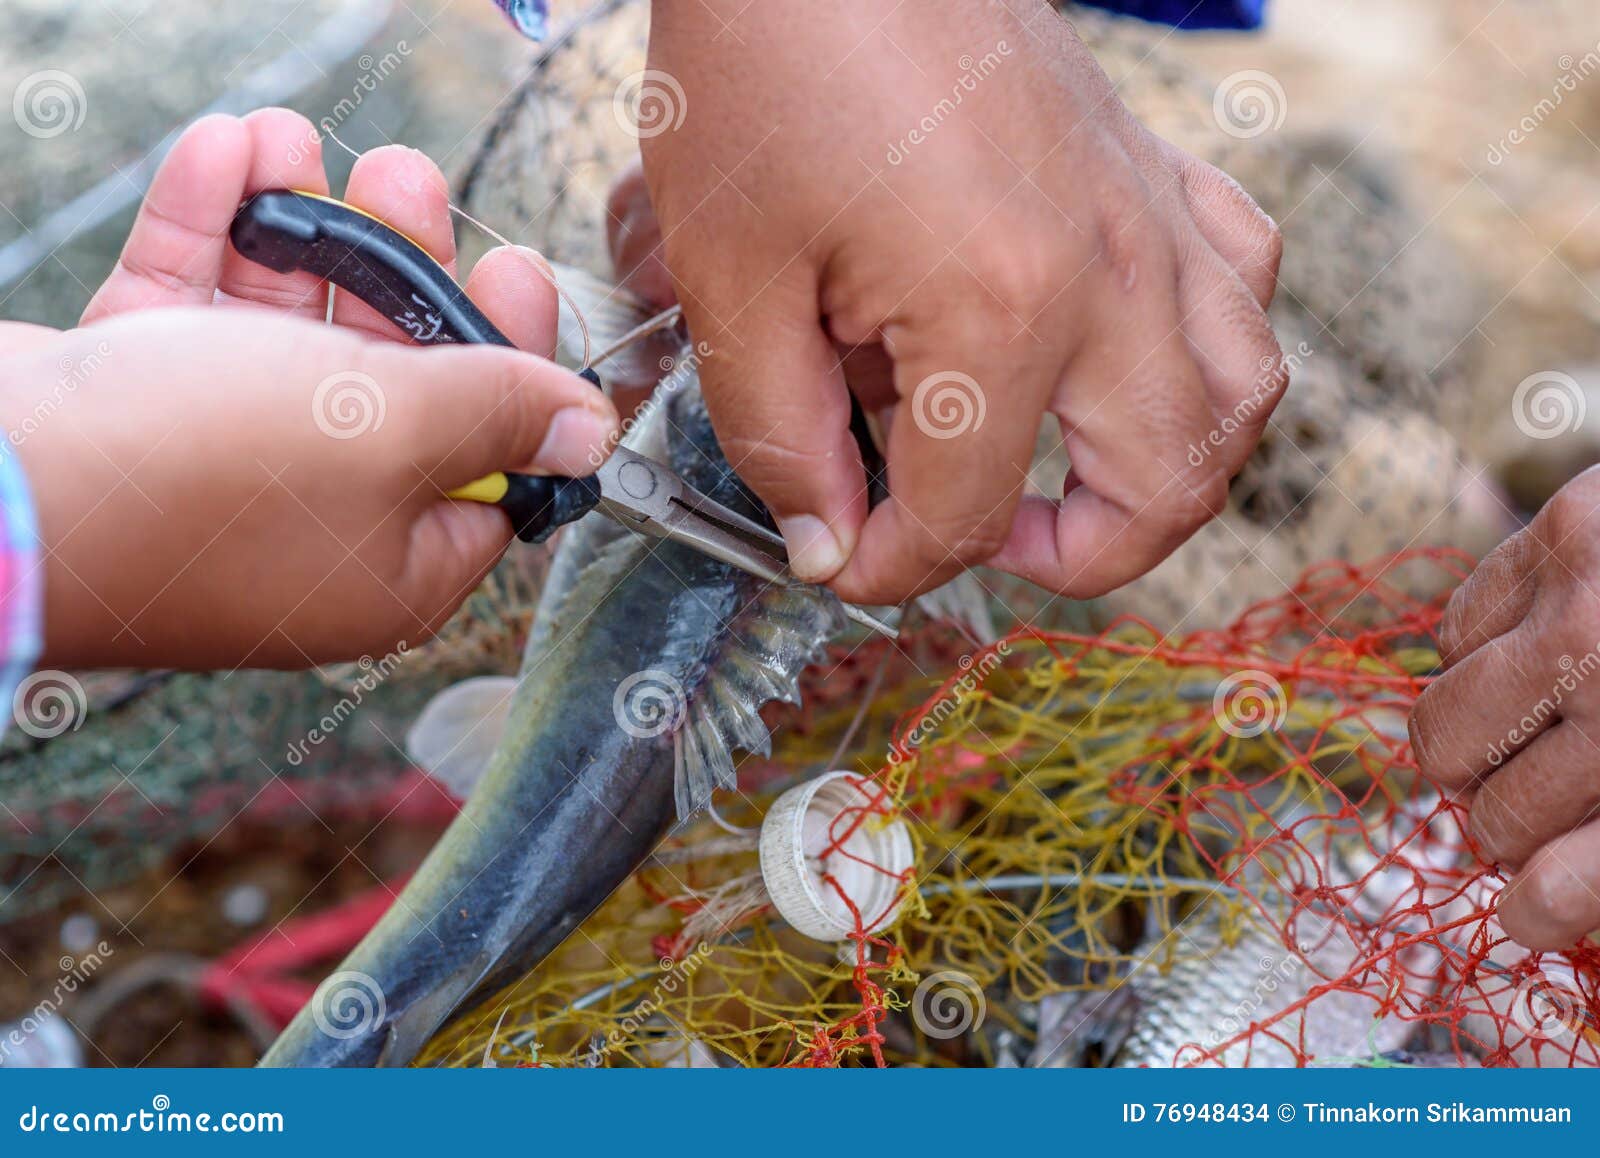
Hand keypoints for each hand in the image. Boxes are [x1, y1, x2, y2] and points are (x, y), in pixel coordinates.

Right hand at [0, 111, 615, 668]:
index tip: (512, 270)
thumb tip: (590, 434)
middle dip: (401, 267)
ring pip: (286, 331)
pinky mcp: (137, 406)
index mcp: (391, 562)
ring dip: (305, 232)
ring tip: (310, 144)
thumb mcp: (391, 431)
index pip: (490, 463)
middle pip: (391, 383)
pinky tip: (232, 152)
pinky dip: (214, 231)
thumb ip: (496, 414)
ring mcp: (218, 465)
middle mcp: (313, 520)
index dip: (511, 364)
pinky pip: (192, 310)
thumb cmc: (205, 474)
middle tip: (410, 180)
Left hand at [638, 0, 1282, 603]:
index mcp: (1001, 308)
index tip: (837, 561)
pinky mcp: (1149, 167)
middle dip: (1074, 559)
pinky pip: (1240, 284)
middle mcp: (1111, 271)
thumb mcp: (737, 275)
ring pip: (1241, 397)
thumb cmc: (770, 62)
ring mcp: (1148, 215)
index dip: (890, 568)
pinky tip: (1123, 354)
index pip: (962, 514)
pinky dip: (1205, 349)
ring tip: (1066, 478)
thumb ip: (781, 435)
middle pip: (1164, 488)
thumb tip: (823, 540)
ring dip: (1165, 471)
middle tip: (980, 545)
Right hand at [1411, 466, 1599, 949]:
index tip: (1533, 907)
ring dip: (1483, 738)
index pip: (1568, 885)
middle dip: (1506, 819)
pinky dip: (1482, 653)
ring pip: (1444, 723)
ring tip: (1539, 717)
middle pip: (1492, 814)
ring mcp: (1584, 611)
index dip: (1543, 909)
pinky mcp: (1561, 534)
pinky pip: (1454, 632)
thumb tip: (1526, 908)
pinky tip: (1542, 646)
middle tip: (1540, 796)